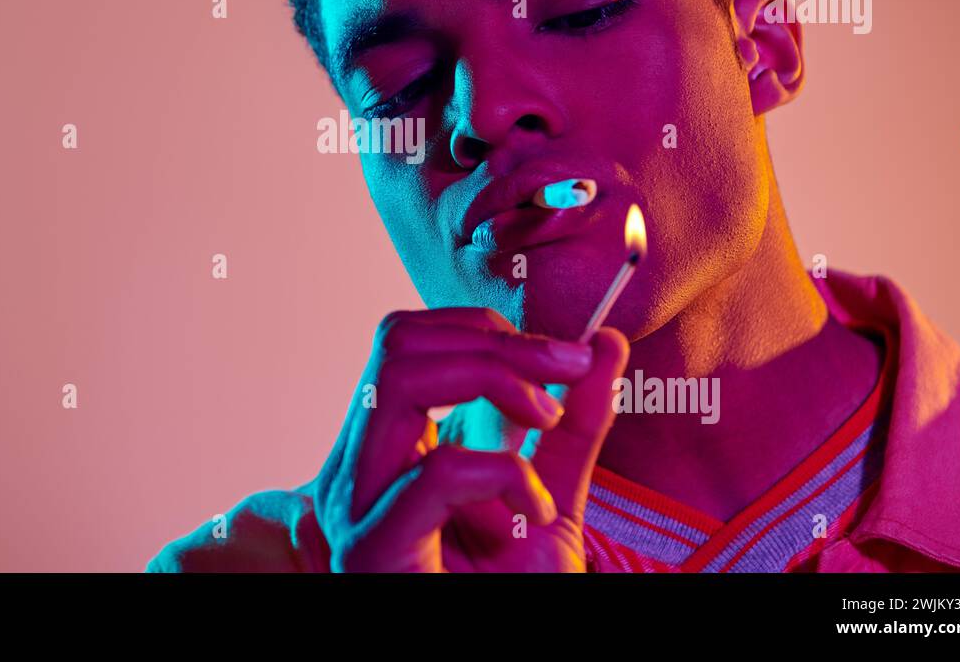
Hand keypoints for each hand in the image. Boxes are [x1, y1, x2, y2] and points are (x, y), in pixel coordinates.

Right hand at [311, 306, 628, 570]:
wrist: (502, 656)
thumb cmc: (504, 594)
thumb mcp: (549, 496)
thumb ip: (571, 424)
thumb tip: (603, 345)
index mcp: (388, 447)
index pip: (407, 340)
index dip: (484, 329)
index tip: (561, 355)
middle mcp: (358, 467)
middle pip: (398, 345)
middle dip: (495, 343)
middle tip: (564, 369)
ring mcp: (356, 506)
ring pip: (398, 382)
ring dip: (491, 381)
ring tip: (544, 420)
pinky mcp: (371, 550)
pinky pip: (435, 473)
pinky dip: (502, 475)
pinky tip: (529, 511)